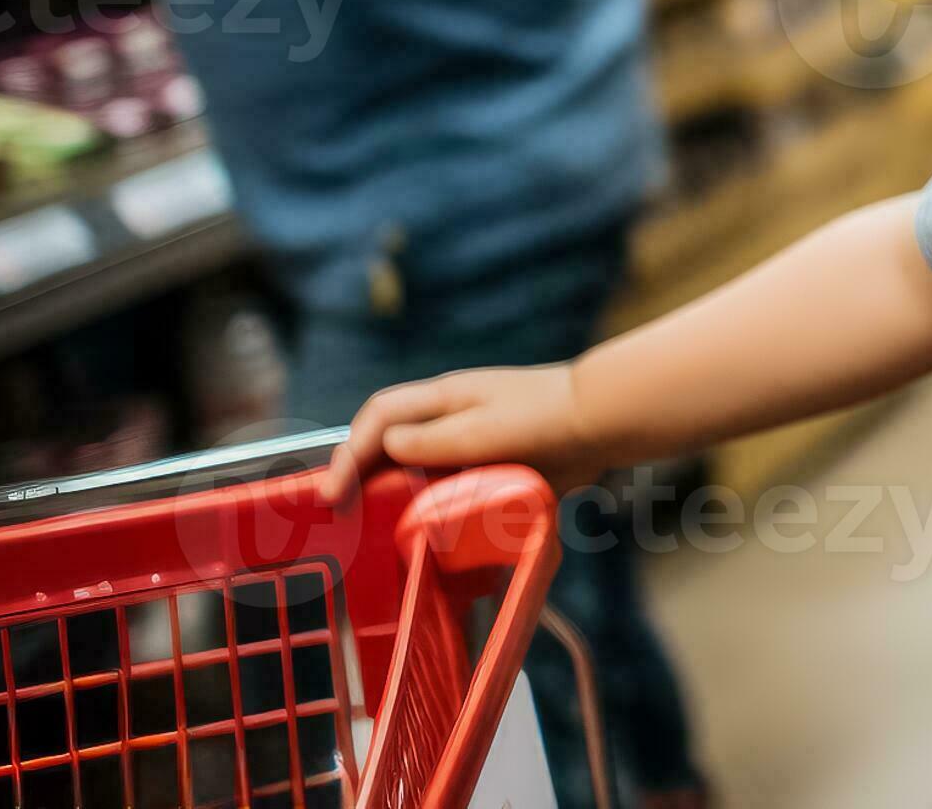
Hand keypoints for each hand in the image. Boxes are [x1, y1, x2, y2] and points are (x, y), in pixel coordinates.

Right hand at [315, 363, 606, 505]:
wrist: (599, 423)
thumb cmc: (544, 418)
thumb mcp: (484, 431)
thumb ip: (436, 441)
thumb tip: (387, 447)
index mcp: (442, 398)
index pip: (378, 419)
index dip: (349, 452)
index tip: (332, 493)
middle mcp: (448, 416)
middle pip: (387, 441)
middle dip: (358, 473)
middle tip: (339, 514)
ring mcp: (467, 440)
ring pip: (412, 466)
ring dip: (388, 492)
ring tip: (369, 530)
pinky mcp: (486, 465)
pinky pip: (443, 485)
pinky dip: (425, 506)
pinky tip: (421, 533)